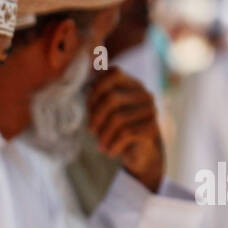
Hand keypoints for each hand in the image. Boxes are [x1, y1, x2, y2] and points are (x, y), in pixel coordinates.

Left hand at [86, 67, 163, 192]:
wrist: (141, 154)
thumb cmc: (117, 131)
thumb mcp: (105, 112)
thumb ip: (95, 98)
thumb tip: (75, 85)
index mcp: (132, 84)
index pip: (113, 73)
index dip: (96, 89)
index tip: (89, 108)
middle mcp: (144, 94)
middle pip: (112, 98)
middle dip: (96, 117)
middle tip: (91, 131)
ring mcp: (150, 110)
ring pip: (118, 118)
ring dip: (103, 135)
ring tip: (100, 145)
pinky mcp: (152, 128)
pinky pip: (126, 134)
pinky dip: (113, 145)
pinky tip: (110, 151)